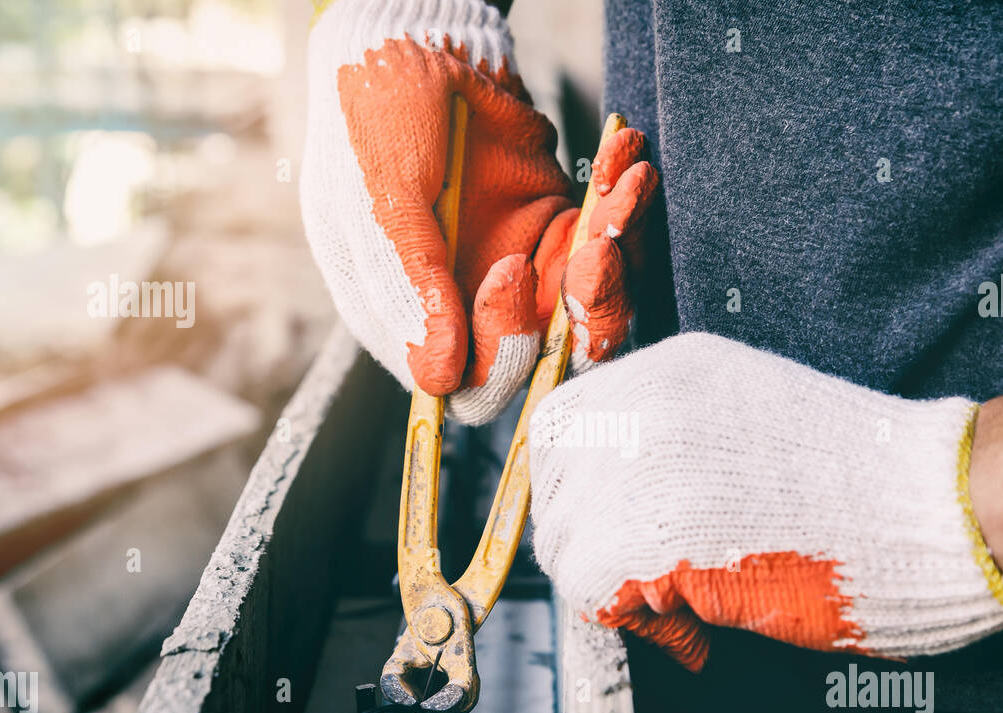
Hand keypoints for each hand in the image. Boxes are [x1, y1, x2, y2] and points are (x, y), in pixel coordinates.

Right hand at [301, 0, 657, 423]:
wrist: (414, 39)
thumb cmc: (375, 117)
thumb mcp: (383, 201)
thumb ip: (414, 286)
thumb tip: (440, 378)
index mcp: (414, 319)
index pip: (474, 384)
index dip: (504, 350)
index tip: (510, 271)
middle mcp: (471, 307)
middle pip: (548, 355)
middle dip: (587, 309)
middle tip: (596, 248)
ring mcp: (521, 268)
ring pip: (592, 305)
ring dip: (620, 249)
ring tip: (626, 184)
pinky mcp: (560, 227)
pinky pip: (609, 241)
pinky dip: (626, 201)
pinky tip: (624, 156)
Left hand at [528, 333, 1002, 669]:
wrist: (942, 504)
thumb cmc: (866, 478)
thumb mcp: (749, 416)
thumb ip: (671, 441)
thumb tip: (608, 501)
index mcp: (671, 371)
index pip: (558, 430)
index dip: (572, 493)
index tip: (606, 532)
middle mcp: (650, 407)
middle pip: (551, 489)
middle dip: (587, 548)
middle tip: (645, 584)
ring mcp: (653, 465)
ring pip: (565, 544)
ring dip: (612, 590)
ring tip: (681, 605)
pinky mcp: (664, 531)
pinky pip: (593, 589)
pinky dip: (638, 626)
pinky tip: (696, 628)